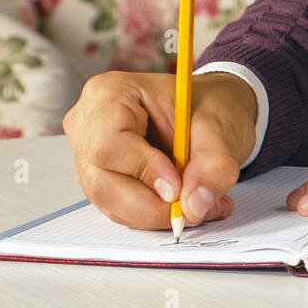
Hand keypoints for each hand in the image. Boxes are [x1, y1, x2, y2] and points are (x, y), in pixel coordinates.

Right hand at [63, 71, 256, 229]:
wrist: (209, 111)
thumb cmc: (207, 105)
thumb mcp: (220, 128)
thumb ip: (212, 166)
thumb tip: (195, 205)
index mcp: (110, 94)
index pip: (108, 145)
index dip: (144, 171)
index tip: (178, 187)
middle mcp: (89, 124)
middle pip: (102, 183)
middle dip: (152, 206)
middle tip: (195, 208)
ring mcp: (88, 154)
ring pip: (111, 203)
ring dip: (157, 213)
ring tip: (199, 203)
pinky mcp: (100, 177)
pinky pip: (119, 209)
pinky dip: (154, 213)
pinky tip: (184, 202)